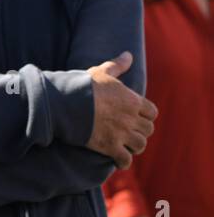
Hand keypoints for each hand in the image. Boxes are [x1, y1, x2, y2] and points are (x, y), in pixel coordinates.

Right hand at [86, 52, 157, 168]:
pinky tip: (118, 161)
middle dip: (140, 131)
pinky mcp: (109, 147)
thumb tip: (128, 55)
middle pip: (148, 130)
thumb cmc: (83, 86)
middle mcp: (131, 119)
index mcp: (133, 101)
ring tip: (126, 146)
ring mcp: (121, 134)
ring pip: (140, 145)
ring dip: (134, 146)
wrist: (65, 103)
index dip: (145, 116)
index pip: (152, 112)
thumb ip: (117, 65)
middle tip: (130, 132)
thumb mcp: (100, 72)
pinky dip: (123, 162)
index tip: (136, 117)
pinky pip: (125, 159)